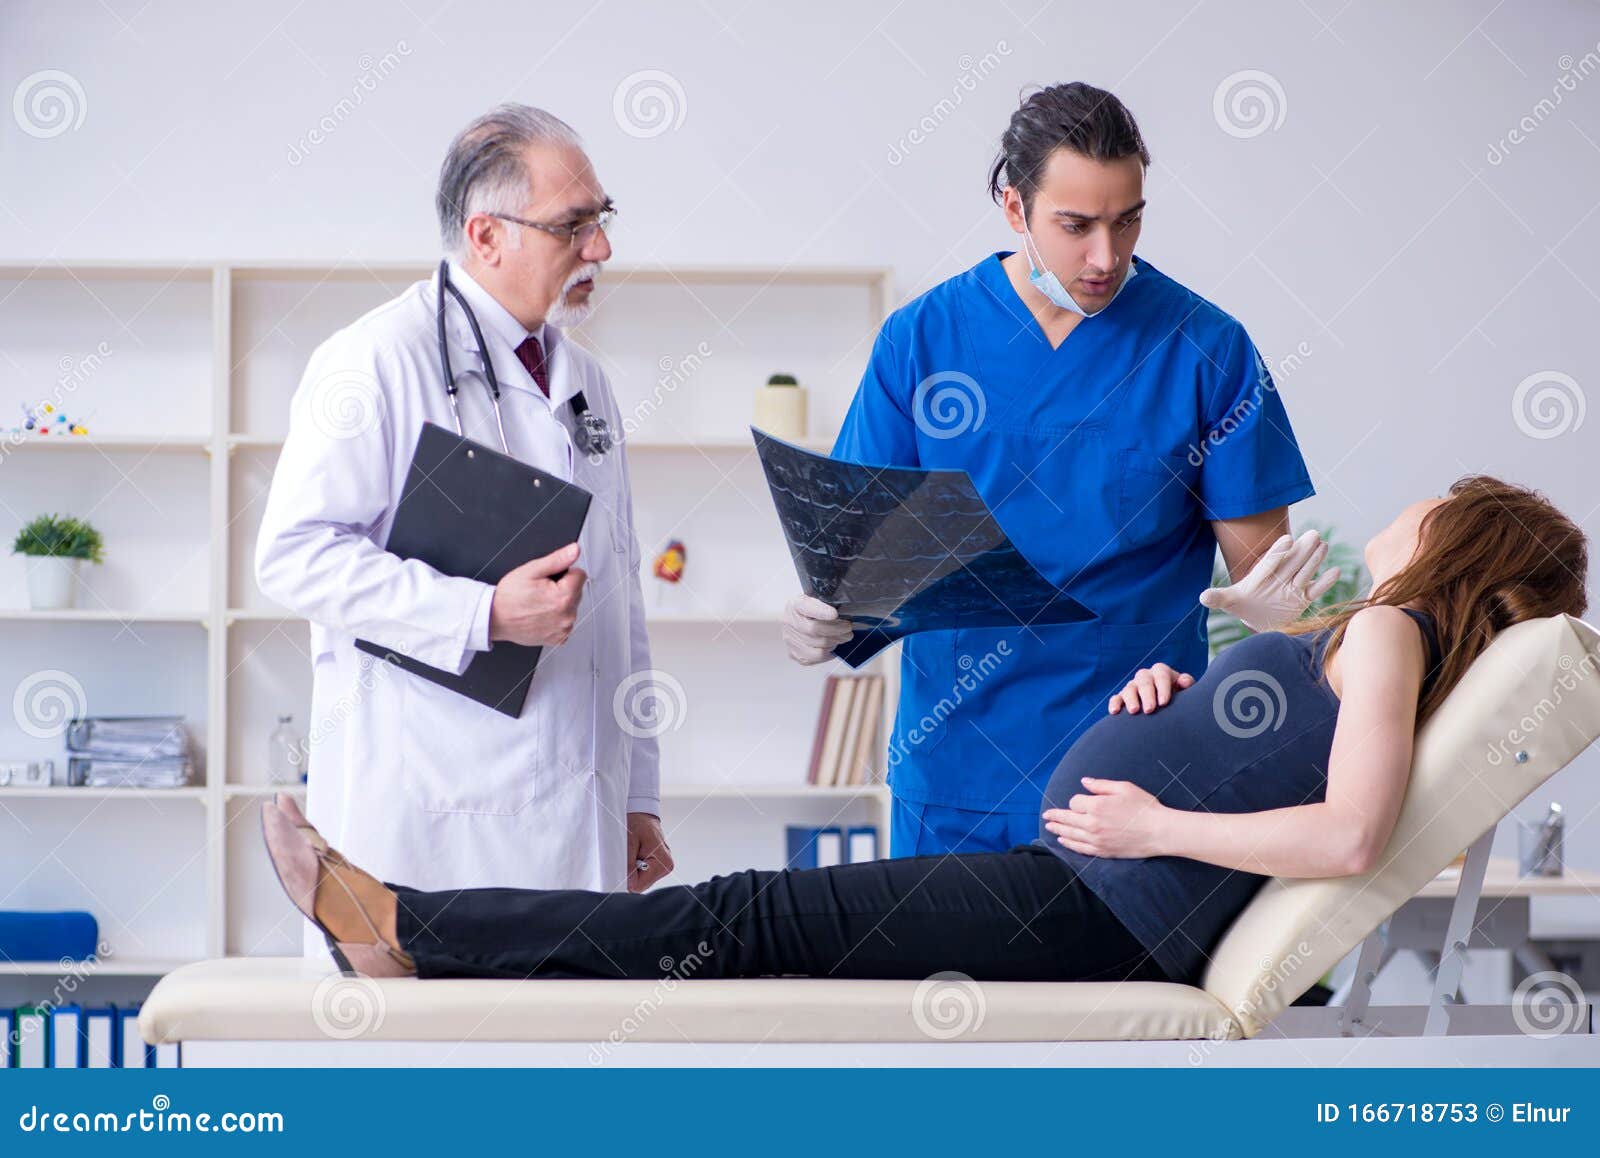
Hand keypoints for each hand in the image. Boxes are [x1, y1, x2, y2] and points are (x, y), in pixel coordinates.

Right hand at [489, 542, 586, 646]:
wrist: (494, 618)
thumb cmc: (509, 597)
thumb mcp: (531, 570)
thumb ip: (557, 560)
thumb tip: (575, 550)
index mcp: (563, 597)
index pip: (580, 575)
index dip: (565, 572)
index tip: (551, 578)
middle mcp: (567, 616)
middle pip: (577, 591)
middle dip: (563, 587)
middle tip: (542, 591)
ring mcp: (563, 629)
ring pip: (572, 607)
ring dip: (561, 603)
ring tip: (539, 603)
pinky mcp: (558, 638)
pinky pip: (566, 623)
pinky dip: (557, 618)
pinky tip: (542, 615)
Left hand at [627, 812, 673, 891]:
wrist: (641, 811)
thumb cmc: (637, 822)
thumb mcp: (629, 841)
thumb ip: (628, 864)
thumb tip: (628, 884)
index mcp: (663, 863)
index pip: (639, 885)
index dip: (627, 877)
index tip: (622, 862)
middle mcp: (665, 867)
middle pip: (640, 884)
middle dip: (629, 872)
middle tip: (628, 853)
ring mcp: (662, 866)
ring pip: (639, 879)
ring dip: (631, 868)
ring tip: (632, 850)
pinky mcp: (656, 865)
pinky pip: (640, 873)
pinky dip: (634, 865)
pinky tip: (634, 853)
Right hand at [781, 594, 853, 664]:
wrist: (795, 620)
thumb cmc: (809, 610)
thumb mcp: (816, 599)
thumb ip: (827, 603)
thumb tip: (845, 613)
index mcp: (795, 604)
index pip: (805, 606)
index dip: (821, 612)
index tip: (834, 614)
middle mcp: (789, 621)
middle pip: (814, 629)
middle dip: (836, 630)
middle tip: (847, 629)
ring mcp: (790, 639)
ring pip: (817, 646)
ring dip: (835, 642)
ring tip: (842, 637)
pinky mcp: (794, 653)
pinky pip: (815, 657)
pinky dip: (828, 653)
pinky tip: (832, 646)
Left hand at [1042, 779, 1168, 858]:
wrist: (1159, 832)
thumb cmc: (1144, 807)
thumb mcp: (1124, 788)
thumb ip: (1101, 785)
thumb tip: (1084, 782)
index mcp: (1097, 805)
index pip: (1075, 802)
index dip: (1077, 800)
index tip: (1082, 799)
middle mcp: (1092, 823)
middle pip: (1067, 819)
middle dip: (1055, 816)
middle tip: (1046, 816)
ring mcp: (1096, 839)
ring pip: (1070, 834)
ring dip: (1058, 830)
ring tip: (1050, 827)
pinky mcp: (1102, 851)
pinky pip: (1080, 848)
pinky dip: (1069, 844)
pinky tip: (1063, 841)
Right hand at [1109, 663, 1193, 714]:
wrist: (1167, 707)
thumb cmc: (1178, 697)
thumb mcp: (1186, 690)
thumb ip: (1187, 683)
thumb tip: (1184, 682)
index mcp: (1161, 672)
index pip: (1161, 674)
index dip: (1162, 687)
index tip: (1164, 702)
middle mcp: (1146, 677)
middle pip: (1144, 681)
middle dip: (1146, 695)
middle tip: (1150, 710)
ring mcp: (1133, 686)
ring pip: (1129, 688)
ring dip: (1131, 699)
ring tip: (1134, 711)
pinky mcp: (1122, 697)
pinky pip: (1116, 698)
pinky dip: (1114, 703)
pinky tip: (1115, 712)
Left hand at [1198, 528, 1339, 631]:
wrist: (1257, 617)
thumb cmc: (1242, 605)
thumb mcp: (1229, 602)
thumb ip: (1218, 598)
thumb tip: (1202, 597)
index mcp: (1261, 575)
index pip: (1270, 561)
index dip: (1277, 551)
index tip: (1286, 539)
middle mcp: (1280, 576)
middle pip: (1293, 560)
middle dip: (1302, 548)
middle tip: (1313, 533)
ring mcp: (1293, 586)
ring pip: (1306, 570)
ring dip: (1315, 559)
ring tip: (1323, 545)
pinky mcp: (1303, 598)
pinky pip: (1316, 589)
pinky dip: (1325, 582)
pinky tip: (1335, 571)